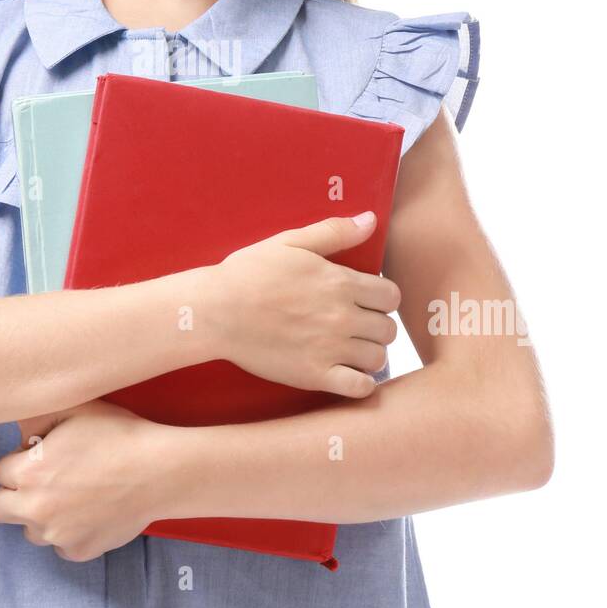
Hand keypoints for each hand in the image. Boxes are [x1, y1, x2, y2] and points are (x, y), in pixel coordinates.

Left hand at [0, 400, 170, 561]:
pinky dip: (70, 533)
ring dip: (41, 516)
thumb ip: (36, 416)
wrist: (159, 471)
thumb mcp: (76, 409)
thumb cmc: (118, 434)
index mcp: (28, 473)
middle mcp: (35, 509)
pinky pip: (61, 546)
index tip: (40, 457)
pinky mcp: (79, 551)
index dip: (20, 461)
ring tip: (73, 496)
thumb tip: (17, 428)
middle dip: (14, 494)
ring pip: (30, 530)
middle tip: (43, 481)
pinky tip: (91, 512)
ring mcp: (57, 536)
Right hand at [202, 212, 400, 397]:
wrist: (215, 311)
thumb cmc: (248, 273)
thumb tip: (371, 220)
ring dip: (370, 354)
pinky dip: (361, 384)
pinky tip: (347, 374)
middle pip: (388, 329)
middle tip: (357, 326)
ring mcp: (330, 348)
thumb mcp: (290, 242)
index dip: (382, 298)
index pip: (391, 296)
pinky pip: (360, 388)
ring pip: (378, 358)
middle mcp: (341, 316)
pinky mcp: (314, 375)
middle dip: (377, 326)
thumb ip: (334, 232)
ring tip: (351, 350)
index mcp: (339, 282)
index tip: (366, 301)